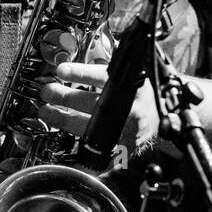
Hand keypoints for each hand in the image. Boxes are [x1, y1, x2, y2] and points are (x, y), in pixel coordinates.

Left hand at [37, 61, 160, 159]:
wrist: (163, 120)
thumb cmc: (141, 97)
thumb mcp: (131, 76)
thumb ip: (107, 69)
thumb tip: (82, 56)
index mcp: (131, 88)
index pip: (101, 77)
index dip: (80, 73)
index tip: (61, 71)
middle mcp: (129, 109)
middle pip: (91, 103)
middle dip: (65, 98)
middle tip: (48, 92)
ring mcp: (127, 132)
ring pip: (89, 128)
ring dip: (64, 120)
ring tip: (48, 113)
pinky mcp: (124, 150)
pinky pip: (99, 156)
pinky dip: (80, 153)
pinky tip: (65, 149)